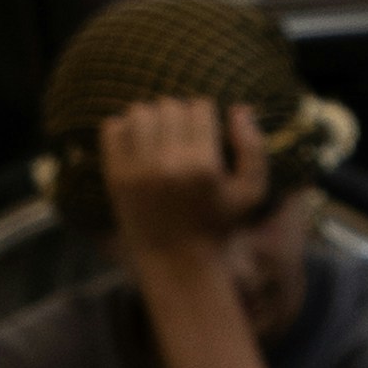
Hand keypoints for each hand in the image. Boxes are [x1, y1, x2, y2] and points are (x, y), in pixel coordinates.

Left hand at [101, 93, 271, 273]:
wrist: (176, 261)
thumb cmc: (218, 225)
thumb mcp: (251, 192)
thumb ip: (254, 148)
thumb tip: (238, 109)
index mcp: (204, 165)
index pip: (200, 106)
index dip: (204, 114)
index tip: (204, 130)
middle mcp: (170, 164)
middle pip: (169, 105)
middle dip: (178, 114)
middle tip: (181, 134)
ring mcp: (139, 171)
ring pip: (140, 112)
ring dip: (151, 118)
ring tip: (158, 135)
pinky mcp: (117, 178)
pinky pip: (112, 129)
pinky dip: (123, 129)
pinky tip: (137, 143)